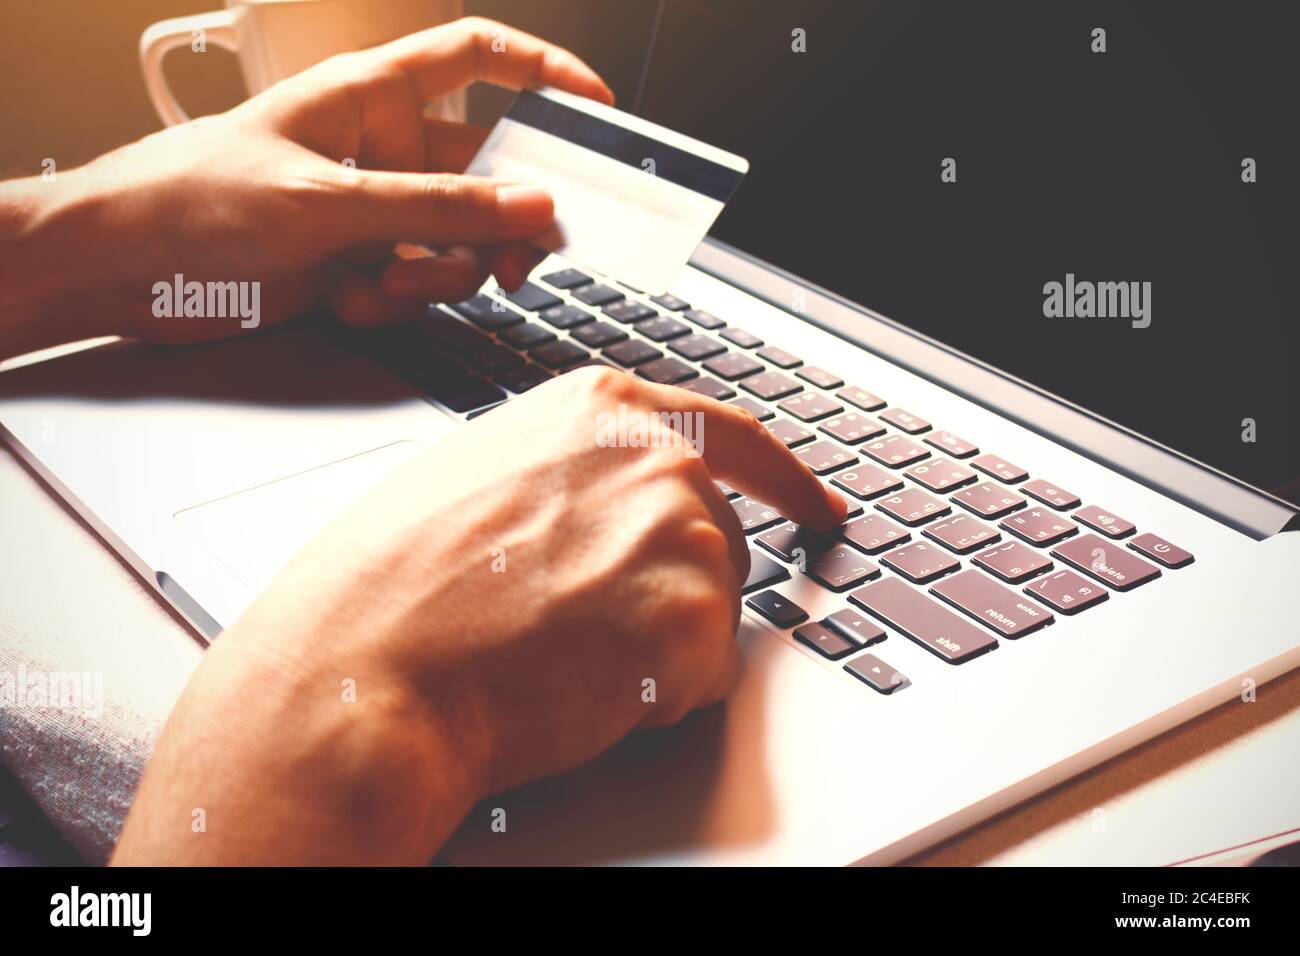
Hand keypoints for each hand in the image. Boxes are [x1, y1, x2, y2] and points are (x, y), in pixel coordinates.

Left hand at [0, 17, 612, 354]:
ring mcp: (368, 210)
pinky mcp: (353, 263)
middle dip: (498, 223)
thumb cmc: (191, 199)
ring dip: (436, 274)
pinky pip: (415, 283)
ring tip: (384, 281)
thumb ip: (438, 209)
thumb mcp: (329, 202)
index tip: (596, 107)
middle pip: (481, 176)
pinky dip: (394, 300)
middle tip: (515, 258)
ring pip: (455, 243)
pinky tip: (349, 297)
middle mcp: (376, 150)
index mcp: (368, 97)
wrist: (119, 270)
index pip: (474, 61)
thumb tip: (530, 207)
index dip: (541, 75)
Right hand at [111, 369, 847, 864]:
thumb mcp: (482, 474)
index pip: (733, 437)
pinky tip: (574, 682)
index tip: (820, 509)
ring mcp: (682, 529)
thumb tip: (616, 501)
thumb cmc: (394, 585)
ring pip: (712, 614)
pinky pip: (702, 676)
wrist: (365, 671)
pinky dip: (653, 696)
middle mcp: (657, 454)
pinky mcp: (693, 616)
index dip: (786, 483)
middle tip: (576, 627)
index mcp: (601, 410)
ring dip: (654, 646)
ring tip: (556, 651)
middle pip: (721, 542)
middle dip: (672, 592)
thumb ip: (574, 468)